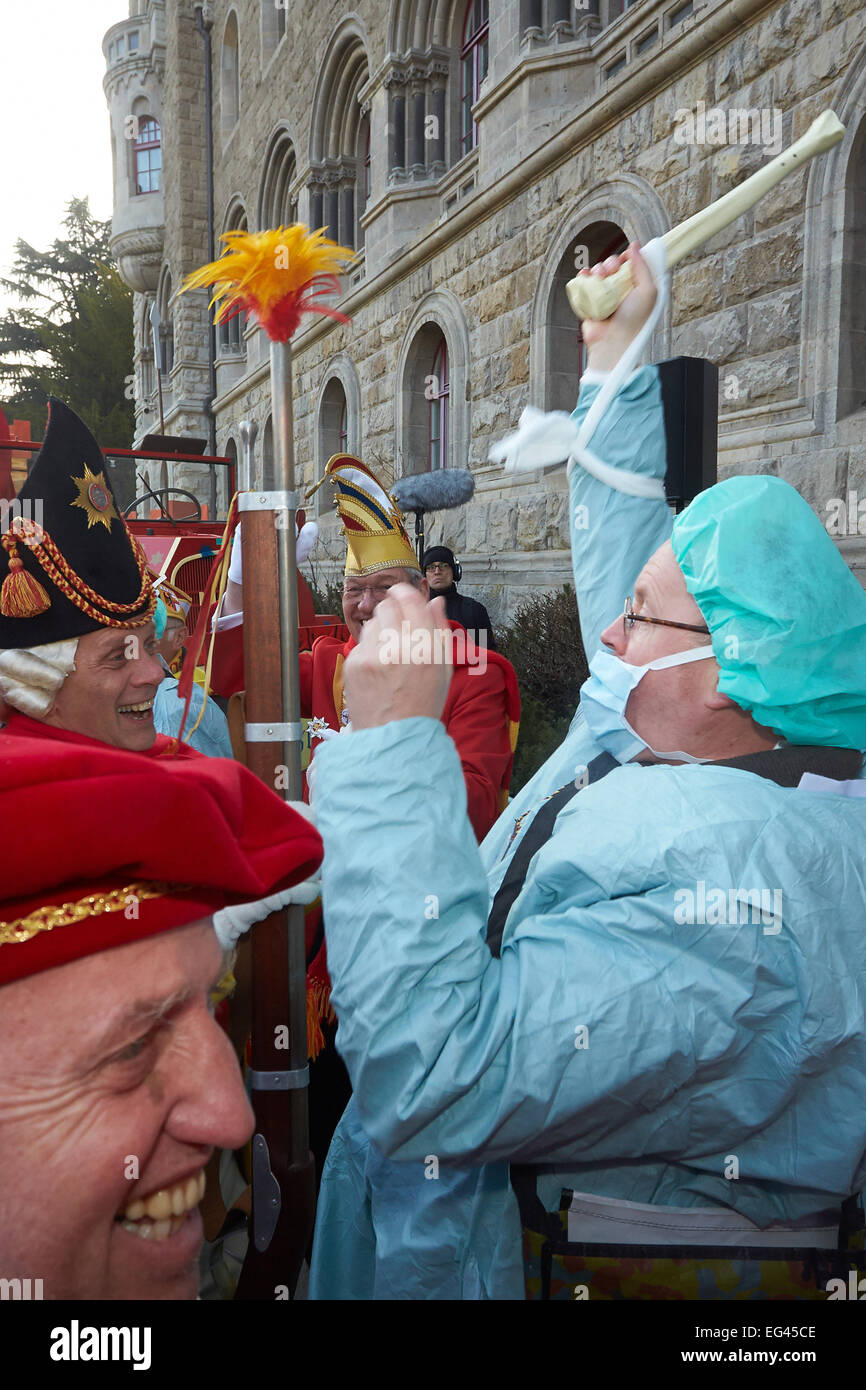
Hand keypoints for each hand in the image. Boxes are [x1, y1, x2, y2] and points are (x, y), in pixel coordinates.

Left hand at [342, 583, 451, 729]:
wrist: (394, 738)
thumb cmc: (423, 704)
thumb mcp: (444, 668)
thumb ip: (440, 630)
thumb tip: (435, 601)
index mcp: (426, 648)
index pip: (409, 599)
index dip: (404, 592)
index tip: (401, 593)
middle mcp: (399, 648)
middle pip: (387, 606)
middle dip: (392, 612)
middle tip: (398, 630)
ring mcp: (373, 656)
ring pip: (372, 623)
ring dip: (381, 631)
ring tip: (390, 656)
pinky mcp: (354, 664)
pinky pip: (361, 642)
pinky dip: (369, 650)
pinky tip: (378, 670)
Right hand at [580, 243, 657, 369]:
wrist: (613, 341)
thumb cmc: (634, 321)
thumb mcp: (648, 291)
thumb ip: (643, 267)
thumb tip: (635, 245)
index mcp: (636, 286)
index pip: (631, 263)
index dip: (627, 257)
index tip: (626, 259)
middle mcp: (620, 289)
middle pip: (613, 264)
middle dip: (611, 263)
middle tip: (612, 271)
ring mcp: (604, 295)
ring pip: (598, 270)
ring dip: (598, 269)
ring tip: (600, 279)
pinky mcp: (589, 300)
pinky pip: (584, 281)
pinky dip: (583, 276)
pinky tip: (585, 276)